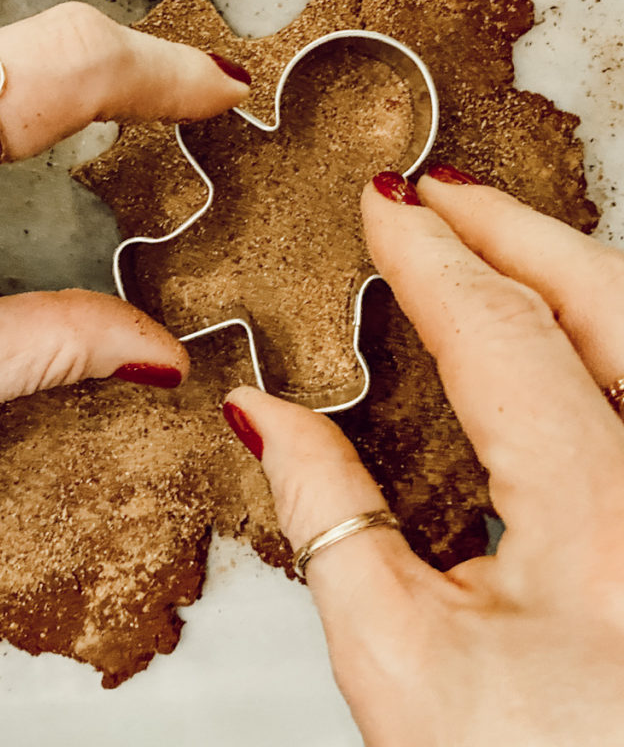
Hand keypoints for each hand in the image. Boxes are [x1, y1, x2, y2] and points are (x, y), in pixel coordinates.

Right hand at [225, 168, 623, 745]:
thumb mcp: (399, 663)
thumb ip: (326, 519)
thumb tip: (266, 416)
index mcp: (604, 524)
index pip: (499, 335)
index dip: (431, 257)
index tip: (384, 208)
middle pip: (606, 298)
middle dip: (514, 227)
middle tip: (441, 193)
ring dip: (566, 264)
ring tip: (493, 235)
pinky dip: (603, 320)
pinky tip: (559, 318)